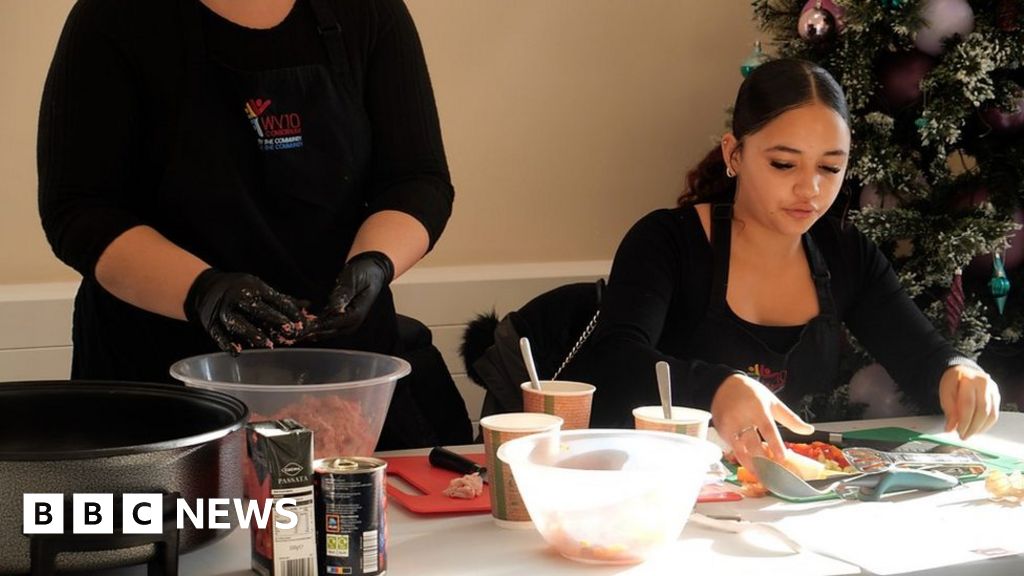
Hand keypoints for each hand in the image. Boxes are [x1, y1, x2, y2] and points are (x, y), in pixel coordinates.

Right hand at [185, 268, 306, 353]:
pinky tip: (238, 352)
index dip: (288, 311)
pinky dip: (227, 343)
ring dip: (252, 333)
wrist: (206, 288)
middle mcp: (237, 298)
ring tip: (268, 344)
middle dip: (273, 319)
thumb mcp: (260, 289)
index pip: (273, 299)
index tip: (301, 323)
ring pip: (237, 322)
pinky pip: (218, 334)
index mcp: (253, 288)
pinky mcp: (211, 324)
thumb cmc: (240, 289)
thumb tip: (308, 305)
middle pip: (256, 308)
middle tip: (289, 330)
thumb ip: (283, 300)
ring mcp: (223, 311)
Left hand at [302, 251, 393, 340]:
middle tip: (297, 330)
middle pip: (330, 331)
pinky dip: (316, 325)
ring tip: (297, 328)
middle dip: (313, 331)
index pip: (337, 323)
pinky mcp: (342, 318)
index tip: (307, 326)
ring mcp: (347, 322)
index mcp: (358, 313)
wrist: (372, 270)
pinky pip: (327, 325)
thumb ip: (343, 294)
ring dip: (313, 330)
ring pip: (327, 331)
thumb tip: (334, 309)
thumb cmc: (363, 273)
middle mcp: (353, 322)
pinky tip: (304, 323)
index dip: (321, 325)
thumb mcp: (353, 279)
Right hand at [711, 373, 813, 473]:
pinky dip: (741, 457)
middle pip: (752, 443)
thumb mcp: (773, 402)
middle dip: (762, 460)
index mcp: (758, 408)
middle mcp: (742, 417)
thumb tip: (809, 431)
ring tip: (761, 475)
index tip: (782, 457)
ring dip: (750, 464)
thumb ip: (791, 419)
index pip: (767, 429)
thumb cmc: (751, 393)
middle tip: (773, 473)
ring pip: (739, 449)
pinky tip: (749, 466)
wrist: (723, 385)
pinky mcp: (721, 431)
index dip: (774, 444)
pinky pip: (731, 448)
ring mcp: (729, 425)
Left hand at [939, 364, 999, 439]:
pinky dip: (986, 425)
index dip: (964, 421)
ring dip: (980, 428)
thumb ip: (949, 410)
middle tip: (964, 436)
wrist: (964, 372)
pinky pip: (994, 414)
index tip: (958, 431)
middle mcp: (984, 384)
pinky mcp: (997, 396)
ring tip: (969, 434)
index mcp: (969, 380)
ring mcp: (993, 390)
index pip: (968, 404)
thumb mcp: (945, 392)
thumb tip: (950, 428)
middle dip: (972, 427)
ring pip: (991, 414)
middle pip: (982, 411)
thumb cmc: (953, 383)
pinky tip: (977, 429)